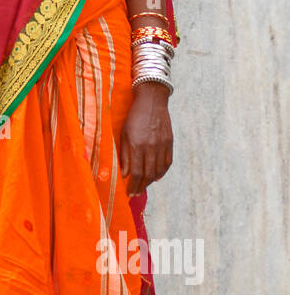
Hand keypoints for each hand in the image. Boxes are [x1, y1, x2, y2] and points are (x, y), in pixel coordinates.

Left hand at [120, 82, 172, 196]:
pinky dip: (162, 172)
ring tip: (143, 187)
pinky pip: (167, 163)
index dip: (133, 186)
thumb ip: (124, 155)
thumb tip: (124, 174)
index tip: (128, 193)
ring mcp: (162, 145)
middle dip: (141, 187)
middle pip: (148, 175)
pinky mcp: (170, 142)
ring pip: (158, 171)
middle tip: (135, 194)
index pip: (136, 173)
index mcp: (137, 145)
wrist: (152, 101)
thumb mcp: (124, 134)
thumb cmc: (134, 117)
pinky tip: (156, 177)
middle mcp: (151, 147)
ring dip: (150, 182)